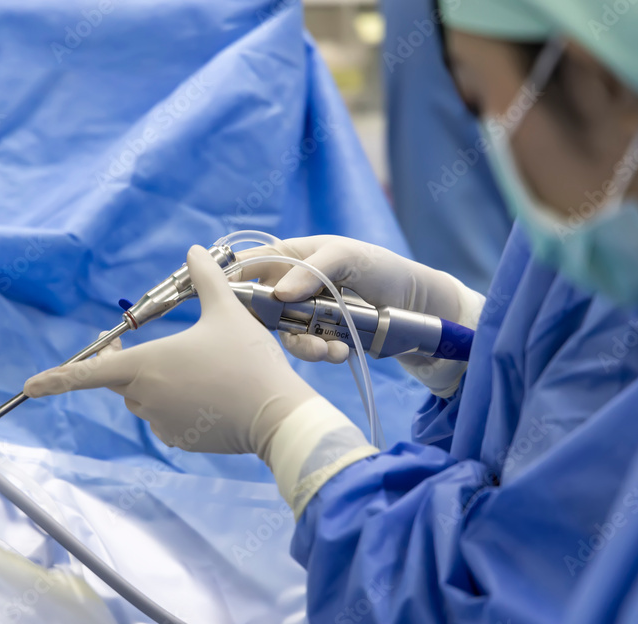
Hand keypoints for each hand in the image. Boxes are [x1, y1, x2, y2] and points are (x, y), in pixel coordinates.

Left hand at [24, 246, 319, 457]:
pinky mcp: (180, 440)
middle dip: (128, 364)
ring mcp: (162, 422)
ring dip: (157, 384)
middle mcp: (146, 398)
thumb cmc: (247, 360)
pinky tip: (209, 394)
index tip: (28, 387)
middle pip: (123, 380)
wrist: (278, 414)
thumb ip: (205, 278)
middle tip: (149, 347)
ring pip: (145, 399)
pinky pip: (165, 419)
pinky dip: (177, 405)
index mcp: (146, 366)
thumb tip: (193, 249)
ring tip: (198, 369)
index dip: (55, 378)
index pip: (88, 374)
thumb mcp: (226, 311)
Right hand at [232, 236, 483, 396]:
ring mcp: (304, 315)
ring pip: (282, 334)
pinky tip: (341, 350)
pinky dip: (321, 353)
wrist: (415, 307)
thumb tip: (279, 293)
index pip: (251, 264)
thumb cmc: (381, 268)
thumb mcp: (348, 256)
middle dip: (268, 323)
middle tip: (286, 331)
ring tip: (328, 350)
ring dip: (302, 345)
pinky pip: (307, 350)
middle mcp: (292, 286)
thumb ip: (312, 268)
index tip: (222, 297)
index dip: (233, 278)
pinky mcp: (319, 338)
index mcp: (292, 257)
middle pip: (260, 306)